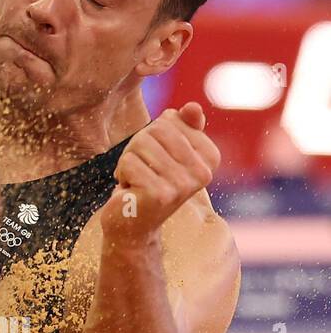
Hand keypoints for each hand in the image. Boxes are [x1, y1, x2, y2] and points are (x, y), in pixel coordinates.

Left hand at [100, 102, 219, 241]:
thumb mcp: (167, 150)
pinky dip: (122, 174)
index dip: (152, 136)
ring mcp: (182, 185)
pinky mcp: (159, 194)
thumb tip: (193, 107)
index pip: (169, 120)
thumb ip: (182, 126)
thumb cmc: (149, 181)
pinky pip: (127, 162)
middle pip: (154, 130)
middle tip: (143, 170)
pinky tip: (131, 191)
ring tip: (137, 181)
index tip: (156, 159)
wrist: (134, 225)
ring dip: (129, 161)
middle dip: (138, 147)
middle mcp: (203, 173)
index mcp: (210, 157)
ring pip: (139, 144)